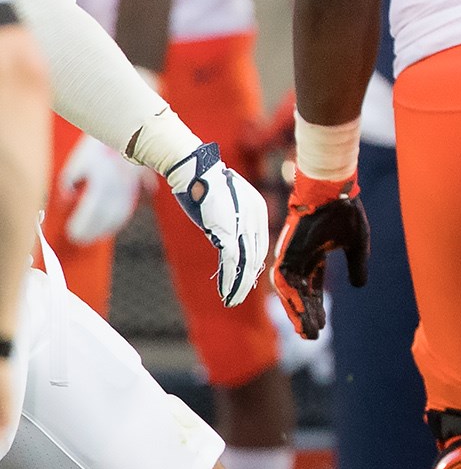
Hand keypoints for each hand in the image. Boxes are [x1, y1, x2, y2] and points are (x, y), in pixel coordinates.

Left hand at [54, 134, 142, 245]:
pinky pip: (135, 201)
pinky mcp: (142, 181)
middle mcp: (119, 186)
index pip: (92, 211)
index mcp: (102, 182)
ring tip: (98, 234)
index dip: (83, 225)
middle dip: (95, 231)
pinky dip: (125, 213)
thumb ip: (69, 182)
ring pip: (123, 212)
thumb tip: (67, 199)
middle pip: (108, 216)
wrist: (124, 128)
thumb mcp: (76, 162)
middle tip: (82, 239)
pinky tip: (116, 221)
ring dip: (110, 226)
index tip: (73, 234)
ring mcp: (133, 184)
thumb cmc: (96, 145)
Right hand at [164, 143, 269, 306]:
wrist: (193, 168)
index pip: (259, 244)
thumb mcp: (226, 199)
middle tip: (240, 296)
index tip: (247, 279)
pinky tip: (226, 292)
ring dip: (239, 285)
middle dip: (247, 280)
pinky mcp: (227, 231)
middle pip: (255, 256)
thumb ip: (231, 218)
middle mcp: (255, 218)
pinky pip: (232, 262)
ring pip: (246, 263)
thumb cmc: (203, 181)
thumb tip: (225, 236)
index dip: (253, 264)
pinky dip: (229, 280)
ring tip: (233, 300)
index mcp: (258, 209)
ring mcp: (243, 225)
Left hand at [271, 172, 368, 339]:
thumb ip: (357, 266)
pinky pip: (285, 282)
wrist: (336, 191)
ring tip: (307, 333)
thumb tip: (358, 287)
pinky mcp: (287, 253)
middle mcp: (300, 258)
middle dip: (306, 315)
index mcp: (314, 255)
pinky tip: (300, 314)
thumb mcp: (357, 245)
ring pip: (291, 292)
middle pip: (301, 294)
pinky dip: (292, 300)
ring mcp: (292, 256)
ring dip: (298, 313)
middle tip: (311, 337)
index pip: (312, 288)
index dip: (317, 307)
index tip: (321, 327)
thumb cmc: (346, 211)